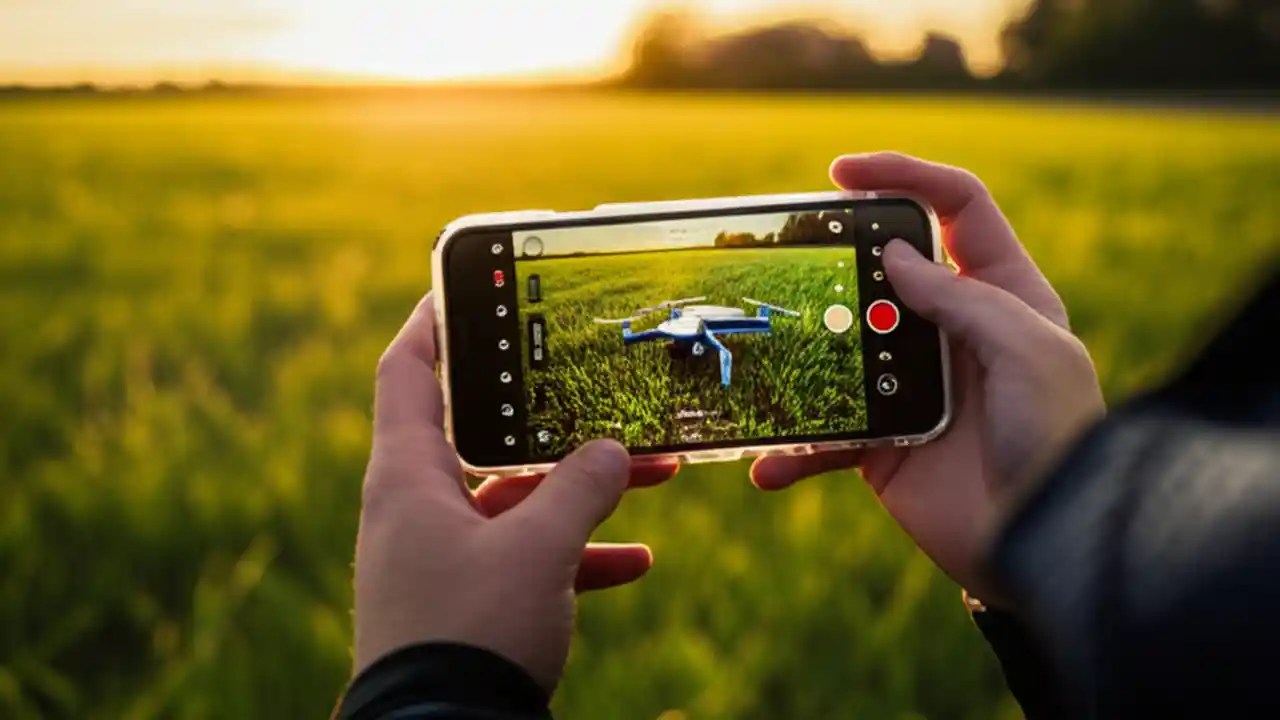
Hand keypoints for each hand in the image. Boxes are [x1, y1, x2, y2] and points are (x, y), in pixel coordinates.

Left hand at [354, 293, 676, 690]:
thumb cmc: (473, 632)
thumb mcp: (539, 550)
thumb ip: (581, 487)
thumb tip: (614, 450)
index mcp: (407, 476)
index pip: (408, 370)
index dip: (434, 319)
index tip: (469, 285)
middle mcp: (416, 508)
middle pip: (482, 435)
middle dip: (550, 415)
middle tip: (598, 383)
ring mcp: (440, 557)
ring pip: (514, 500)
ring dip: (579, 488)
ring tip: (653, 471)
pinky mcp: (466, 601)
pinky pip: (525, 560)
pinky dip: (576, 554)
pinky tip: (637, 561)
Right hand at [751, 152, 1104, 606]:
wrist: (1042, 550)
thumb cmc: (1056, 442)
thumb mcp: (1027, 353)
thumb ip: (962, 298)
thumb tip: (893, 258)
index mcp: (1003, 295)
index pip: (956, 208)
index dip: (904, 176)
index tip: (841, 174)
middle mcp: (954, 331)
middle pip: (884, 268)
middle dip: (834, 256)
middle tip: (785, 254)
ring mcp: (912, 385)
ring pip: (842, 345)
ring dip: (798, 349)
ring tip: (758, 351)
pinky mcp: (882, 442)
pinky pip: (825, 436)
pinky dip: (793, 451)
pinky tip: (768, 466)